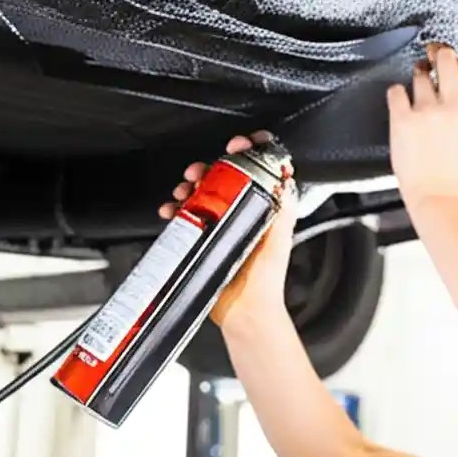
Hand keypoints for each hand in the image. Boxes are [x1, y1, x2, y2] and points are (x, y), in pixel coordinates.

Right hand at [159, 131, 298, 329]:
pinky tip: (172, 210)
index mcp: (261, 209)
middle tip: (201, 169)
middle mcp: (239, 214)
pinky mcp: (200, 242)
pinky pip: (183, 219)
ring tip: (185, 188)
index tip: (239, 144)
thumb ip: (284, 208)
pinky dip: (174, 210)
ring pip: (199, 194)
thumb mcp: (280, 237)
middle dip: (209, 166)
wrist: (245, 311)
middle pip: (221, 179)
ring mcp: (218, 227)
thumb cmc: (266, 280)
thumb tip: (285, 178)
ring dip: (189, 185)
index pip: (254, 172)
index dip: (247, 153)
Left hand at [386, 43, 457, 202]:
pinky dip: (398, 94)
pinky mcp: (403, 119)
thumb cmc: (457, 168)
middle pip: (446, 57)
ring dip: (418, 78)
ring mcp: (428, 110)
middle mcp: (454, 105)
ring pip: (419, 73)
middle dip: (438, 56)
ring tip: (419, 92)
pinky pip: (396, 90)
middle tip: (433, 59)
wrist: (438, 194)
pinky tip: (402, 102)